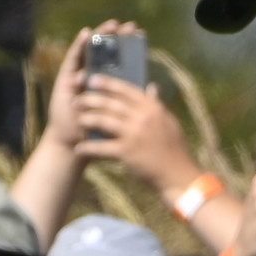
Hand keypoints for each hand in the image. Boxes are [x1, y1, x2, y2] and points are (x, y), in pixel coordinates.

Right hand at [40, 20, 139, 153]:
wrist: (78, 143)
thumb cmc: (100, 130)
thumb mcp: (122, 113)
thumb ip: (135, 98)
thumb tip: (154, 86)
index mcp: (110, 84)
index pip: (121, 59)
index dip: (130, 47)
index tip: (141, 34)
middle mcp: (95, 76)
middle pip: (107, 52)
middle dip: (117, 38)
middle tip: (129, 25)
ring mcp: (80, 75)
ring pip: (92, 52)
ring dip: (101, 37)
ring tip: (112, 25)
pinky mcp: (66, 77)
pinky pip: (73, 59)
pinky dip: (79, 46)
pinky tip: (86, 34)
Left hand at [72, 75, 197, 191]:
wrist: (178, 176)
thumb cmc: (175, 149)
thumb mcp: (170, 122)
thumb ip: (158, 104)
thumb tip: (153, 86)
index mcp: (153, 109)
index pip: (126, 90)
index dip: (108, 83)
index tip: (93, 79)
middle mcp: (142, 118)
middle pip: (110, 103)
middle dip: (91, 99)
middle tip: (77, 100)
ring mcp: (133, 135)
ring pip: (102, 121)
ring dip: (87, 119)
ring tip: (78, 120)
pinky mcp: (126, 152)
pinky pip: (101, 147)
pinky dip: (89, 147)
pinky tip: (80, 148)